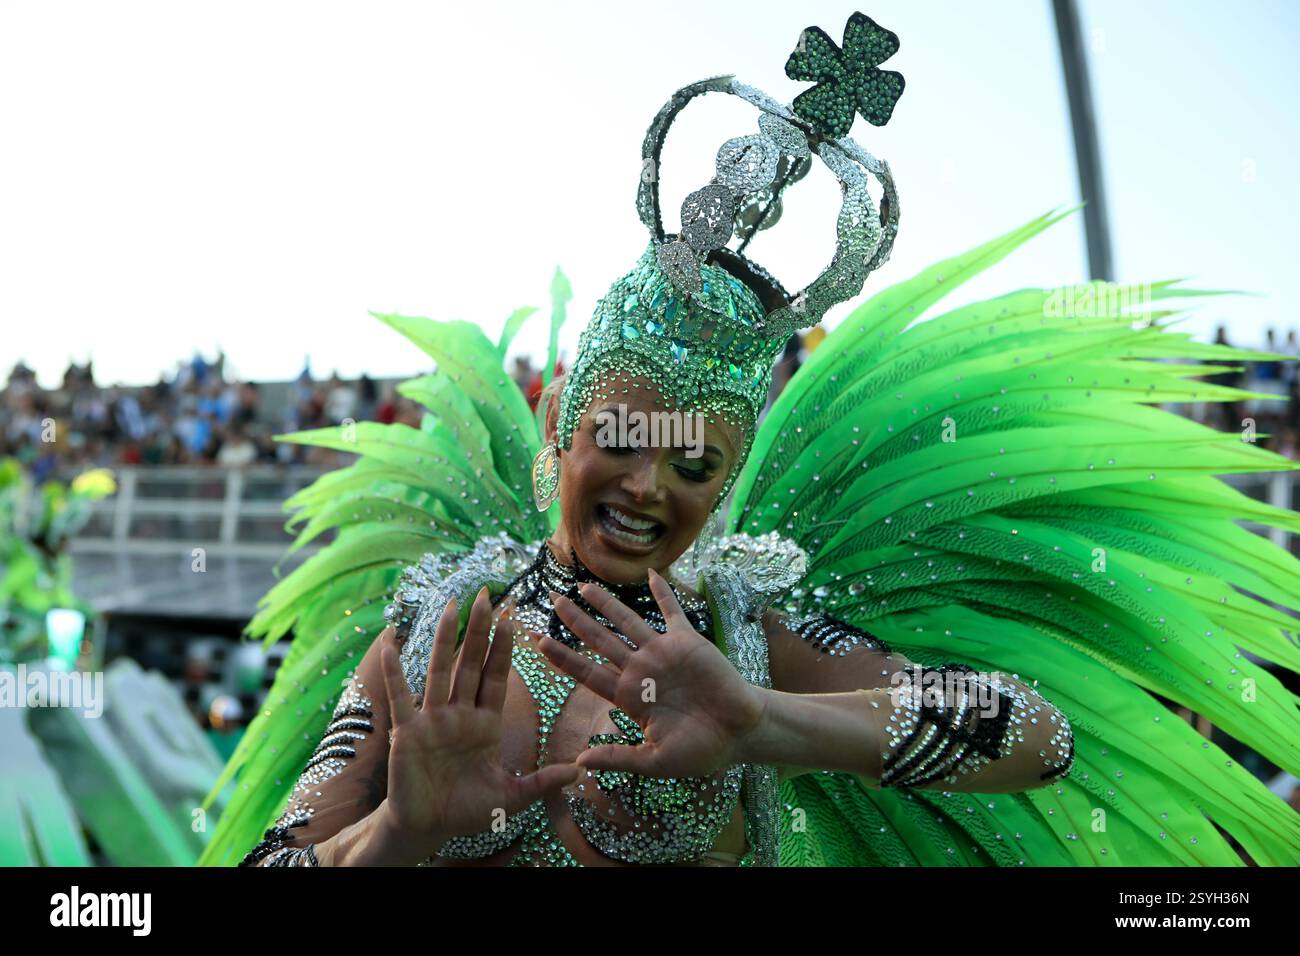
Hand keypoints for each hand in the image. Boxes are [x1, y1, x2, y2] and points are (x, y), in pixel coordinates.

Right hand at [377, 586, 578, 858]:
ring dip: (445, 638)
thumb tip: (579, 771)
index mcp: (485, 723)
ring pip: (440, 670)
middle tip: (487, 596)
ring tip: (451, 606)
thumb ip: (543, 782)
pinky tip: (390, 646)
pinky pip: (401, 698)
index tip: (512, 619)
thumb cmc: (468, 811)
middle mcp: (459, 713)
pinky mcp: (407, 732)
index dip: (503, 649)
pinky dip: (395, 674)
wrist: (428, 828)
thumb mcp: (511, 797)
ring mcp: (432, 719)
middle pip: (471, 663)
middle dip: (480, 630)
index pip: (496, 678)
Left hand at [537, 569, 764, 778]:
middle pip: (600, 640)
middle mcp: (640, 671)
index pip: (588, 673)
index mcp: (629, 697)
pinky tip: (651, 573)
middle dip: (576, 621)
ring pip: (627, 622)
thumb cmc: (700, 751)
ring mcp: (662, 653)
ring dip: (606, 603)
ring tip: (583, 587)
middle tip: (553, 601)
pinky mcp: (687, 642)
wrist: (740, 733)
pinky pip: (671, 612)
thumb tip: (579, 761)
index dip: (565, 658)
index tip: (541, 643)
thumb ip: (618, 757)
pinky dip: (662, 593)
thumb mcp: (654, 761)